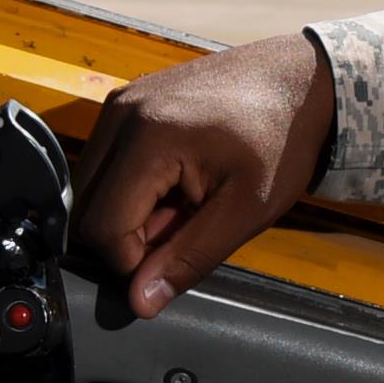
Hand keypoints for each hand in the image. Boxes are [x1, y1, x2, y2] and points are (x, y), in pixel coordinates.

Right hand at [72, 32, 334, 320]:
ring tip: (181, 203)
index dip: (133, 261)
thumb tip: (140, 303)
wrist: (298, 79)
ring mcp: (119, 103)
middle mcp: (121, 114)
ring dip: (128, 214)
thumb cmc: (282, 140)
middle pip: (85, 210)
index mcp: (150, 138)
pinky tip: (172, 183)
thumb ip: (189, 258)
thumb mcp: (246, 210)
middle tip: (183, 227)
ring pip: (90, 190)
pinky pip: (103, 165)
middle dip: (128, 237)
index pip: (102, 228)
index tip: (177, 253)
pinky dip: (130, 189)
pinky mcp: (123, 102)